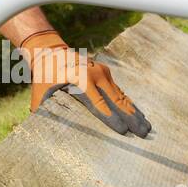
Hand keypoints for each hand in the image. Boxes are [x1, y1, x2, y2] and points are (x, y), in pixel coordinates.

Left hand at [19, 29, 150, 136]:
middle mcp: (95, 74)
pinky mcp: (106, 73)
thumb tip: (44, 133)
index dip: (111, 119)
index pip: (99, 104)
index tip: (123, 132)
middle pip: (115, 101)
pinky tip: (139, 115)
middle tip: (143, 133)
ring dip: (134, 112)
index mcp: (80, 80)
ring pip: (121, 96)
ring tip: (146, 127)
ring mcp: (103, 72)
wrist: (51, 53)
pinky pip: (119, 91)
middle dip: (130, 118)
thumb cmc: (44, 78)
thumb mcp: (41, 93)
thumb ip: (44, 111)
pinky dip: (129, 104)